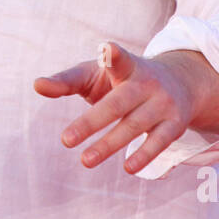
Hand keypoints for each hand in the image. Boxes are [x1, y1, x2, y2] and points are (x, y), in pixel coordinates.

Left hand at [33, 41, 218, 174]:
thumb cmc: (124, 79)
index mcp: (126, 66)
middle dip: (91, 122)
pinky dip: (145, 155)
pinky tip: (128, 168)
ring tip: (85, 160)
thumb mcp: (96, 73)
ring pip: (133, 126)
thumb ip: (66, 80)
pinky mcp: (174, 123)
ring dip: (109, 145)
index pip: (119, 59)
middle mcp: (146, 83)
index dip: (113, 55)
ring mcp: (163, 103)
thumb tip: (37, 85)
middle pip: (117, 103)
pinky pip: (159, 141)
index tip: (107, 49)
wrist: (182, 81)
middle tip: (65, 141)